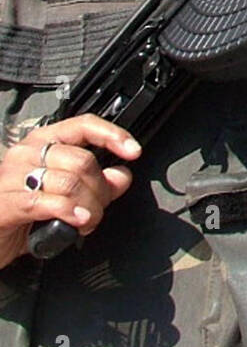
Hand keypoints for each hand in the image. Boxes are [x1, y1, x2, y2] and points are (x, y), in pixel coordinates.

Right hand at [0, 116, 139, 270]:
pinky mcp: (6, 202)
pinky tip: (77, 220)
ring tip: (87, 221)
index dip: (112, 135)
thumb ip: (97, 182)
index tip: (133, 151)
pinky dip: (70, 212)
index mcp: (43, 141)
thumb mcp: (65, 193)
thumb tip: (121, 175)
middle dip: (101, 190)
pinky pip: (48, 202)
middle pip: (83, 160)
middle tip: (98, 209)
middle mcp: (27, 153)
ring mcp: (13, 176)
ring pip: (70, 182)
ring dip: (90, 207)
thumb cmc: (23, 211)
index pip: (83, 125)